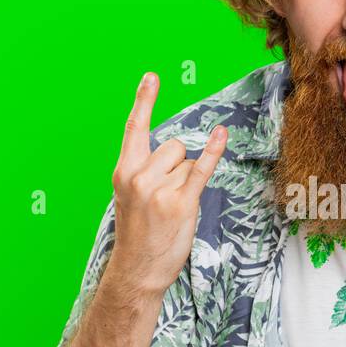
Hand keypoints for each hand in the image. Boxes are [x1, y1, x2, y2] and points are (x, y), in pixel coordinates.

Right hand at [110, 72, 226, 295]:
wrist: (137, 270)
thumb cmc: (138, 233)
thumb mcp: (130, 196)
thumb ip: (145, 169)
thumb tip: (178, 151)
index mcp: (124, 171)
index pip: (135, 128)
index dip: (144, 100)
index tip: (153, 76)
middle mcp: (139, 176)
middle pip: (174, 146)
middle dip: (177, 165)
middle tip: (165, 197)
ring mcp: (160, 189)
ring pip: (187, 163)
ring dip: (187, 181)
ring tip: (172, 207)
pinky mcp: (181, 202)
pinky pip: (201, 168)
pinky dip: (213, 151)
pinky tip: (222, 134)